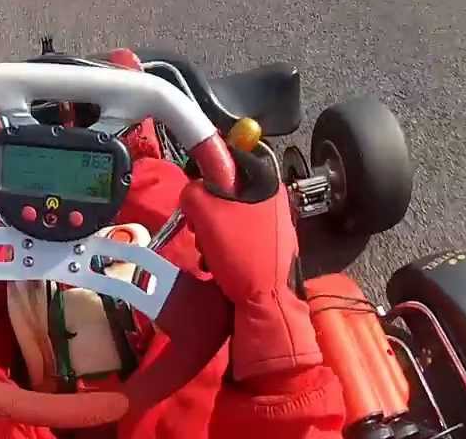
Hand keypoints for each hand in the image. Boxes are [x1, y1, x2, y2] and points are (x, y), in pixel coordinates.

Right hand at [179, 147, 321, 381]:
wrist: (265, 305)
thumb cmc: (241, 254)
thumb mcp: (206, 213)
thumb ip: (192, 191)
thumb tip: (191, 192)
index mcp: (267, 185)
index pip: (230, 161)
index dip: (206, 173)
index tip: (193, 192)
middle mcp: (274, 203)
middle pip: (227, 193)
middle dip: (206, 212)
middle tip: (199, 228)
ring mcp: (273, 229)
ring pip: (229, 218)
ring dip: (211, 234)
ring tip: (208, 250)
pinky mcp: (268, 251)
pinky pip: (237, 239)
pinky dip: (222, 250)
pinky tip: (217, 263)